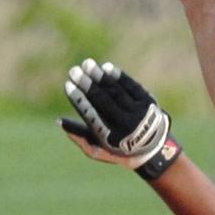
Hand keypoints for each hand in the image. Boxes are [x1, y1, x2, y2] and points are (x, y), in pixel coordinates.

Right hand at [61, 59, 181, 180]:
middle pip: (103, 100)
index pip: (91, 115)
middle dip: (87, 84)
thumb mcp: (98, 150)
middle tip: (73, 71)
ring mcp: (139, 112)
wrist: (154, 150)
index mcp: (111, 138)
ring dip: (100, 76)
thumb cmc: (118, 148)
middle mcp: (126, 125)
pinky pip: (131, 86)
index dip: (78, 99)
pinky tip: (106, 68)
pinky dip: (119, 76)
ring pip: (116, 91)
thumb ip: (79, 138)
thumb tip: (59, 121)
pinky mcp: (148, 102)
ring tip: (87, 64)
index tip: (67, 85)